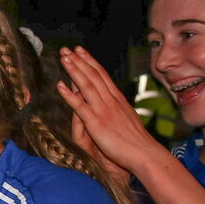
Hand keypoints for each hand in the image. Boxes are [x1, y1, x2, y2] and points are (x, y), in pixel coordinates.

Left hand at [56, 47, 163, 175]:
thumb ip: (118, 109)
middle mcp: (111, 101)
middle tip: (66, 49)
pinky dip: (69, 95)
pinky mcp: (97, 123)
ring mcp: (103, 111)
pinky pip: (80, 106)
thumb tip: (115, 103)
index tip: (80, 51)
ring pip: (86, 86)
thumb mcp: (128, 119)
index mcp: (117, 99)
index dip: (89, 61)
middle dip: (79, 61)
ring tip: (63, 58)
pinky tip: (60, 85)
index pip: (102, 75)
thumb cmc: (137, 141)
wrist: (145, 154)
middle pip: (93, 76)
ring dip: (74, 71)